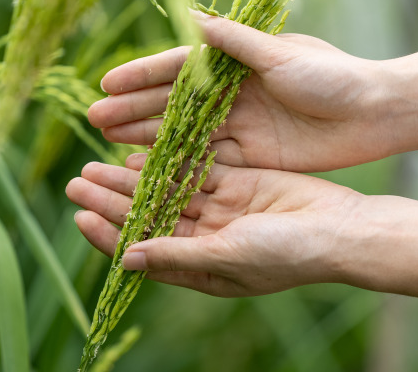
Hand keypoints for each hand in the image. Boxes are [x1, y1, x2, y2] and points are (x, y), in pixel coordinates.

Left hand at [65, 153, 362, 296]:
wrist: (340, 228)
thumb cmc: (287, 254)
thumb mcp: (227, 256)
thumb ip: (176, 254)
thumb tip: (126, 259)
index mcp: (198, 266)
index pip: (141, 250)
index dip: (108, 234)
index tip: (80, 215)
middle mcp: (203, 238)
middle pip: (146, 216)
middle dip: (110, 198)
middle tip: (78, 179)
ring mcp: (219, 208)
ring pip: (164, 190)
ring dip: (132, 177)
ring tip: (96, 161)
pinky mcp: (235, 181)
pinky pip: (192, 168)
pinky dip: (167, 161)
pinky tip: (139, 151)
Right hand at [87, 13, 391, 171]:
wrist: (376, 114)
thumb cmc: (333, 76)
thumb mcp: (282, 56)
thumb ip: (236, 43)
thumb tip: (192, 16)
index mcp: (237, 60)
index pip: (179, 68)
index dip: (142, 75)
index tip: (106, 82)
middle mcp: (233, 92)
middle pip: (173, 102)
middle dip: (133, 108)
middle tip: (94, 118)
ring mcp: (240, 125)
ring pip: (182, 133)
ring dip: (146, 136)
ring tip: (108, 141)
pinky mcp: (252, 155)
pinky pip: (205, 160)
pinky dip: (176, 163)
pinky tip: (146, 168)